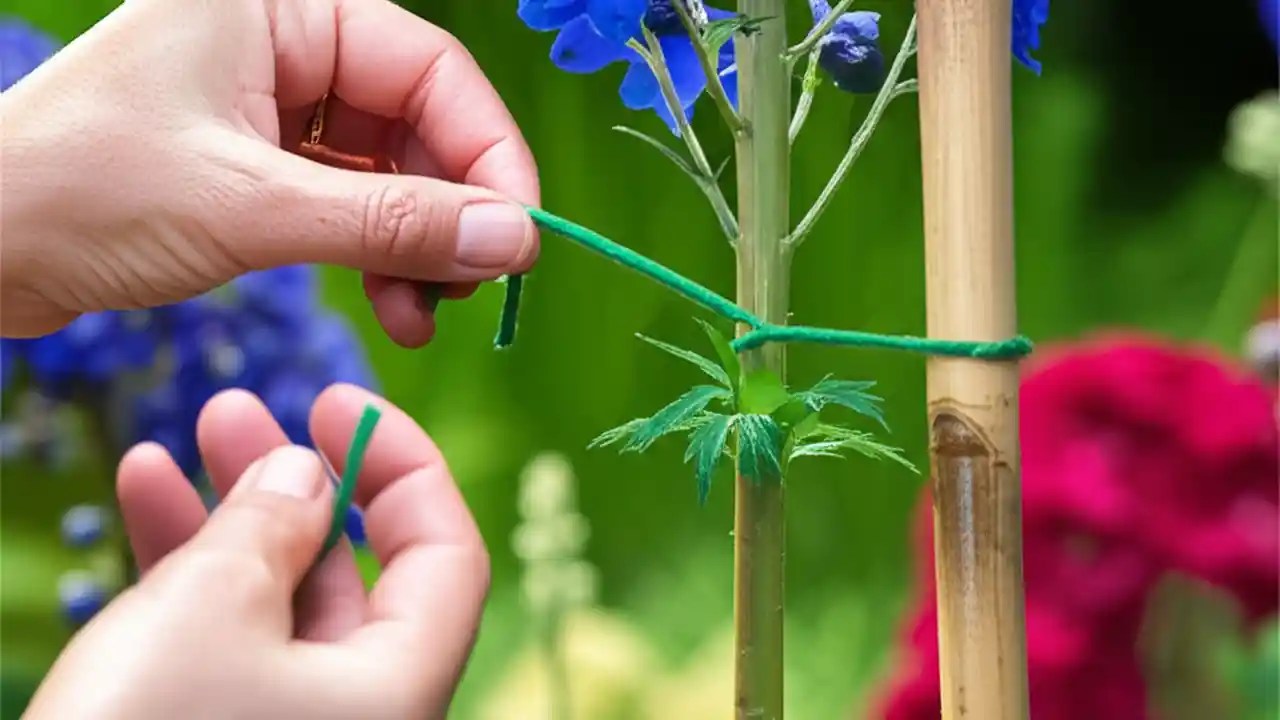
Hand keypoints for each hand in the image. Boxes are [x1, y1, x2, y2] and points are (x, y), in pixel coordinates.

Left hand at [0, 0, 538, 345]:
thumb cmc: (79, 194)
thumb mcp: (251, 208)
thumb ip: (392, 223)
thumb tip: (514, 239)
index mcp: (282, 4)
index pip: (430, 70)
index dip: (489, 155)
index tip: (522, 237)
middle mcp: (286, 40)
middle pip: (419, 121)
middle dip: (453, 209)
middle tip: (479, 285)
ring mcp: (272, 102)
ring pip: (391, 169)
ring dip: (421, 245)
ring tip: (432, 312)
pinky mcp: (260, 160)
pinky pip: (352, 202)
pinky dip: (380, 256)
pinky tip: (399, 309)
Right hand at [24, 384, 489, 719]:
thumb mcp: (212, 609)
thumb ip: (271, 525)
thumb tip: (307, 472)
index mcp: (399, 687)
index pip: (446, 555)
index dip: (405, 467)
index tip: (340, 403)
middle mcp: (358, 713)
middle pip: (351, 572)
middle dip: (292, 484)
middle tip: (236, 414)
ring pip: (275, 603)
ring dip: (226, 517)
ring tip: (174, 440)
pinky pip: (222, 644)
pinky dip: (186, 574)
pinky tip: (142, 498)